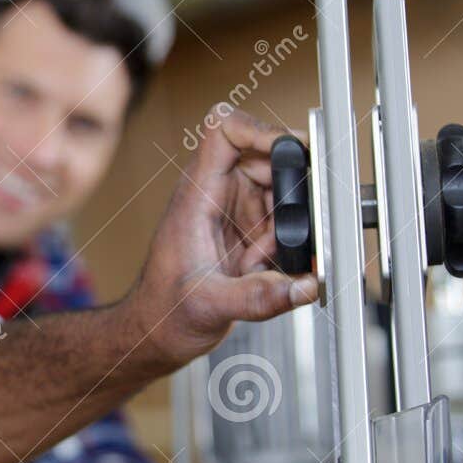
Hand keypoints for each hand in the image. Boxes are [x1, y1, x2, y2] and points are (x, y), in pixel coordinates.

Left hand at [126, 107, 318, 369]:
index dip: (260, 129)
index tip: (293, 150)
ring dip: (290, 226)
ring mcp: (236, 211)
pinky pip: (286, 222)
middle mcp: (217, 195)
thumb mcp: (209, 306)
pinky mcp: (250, 231)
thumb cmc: (163, 311)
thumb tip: (305, 285)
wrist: (157, 332)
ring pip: (284, 192)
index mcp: (197, 196)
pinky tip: (264, 271)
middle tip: (296, 229)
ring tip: (263, 263)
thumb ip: (258, 296)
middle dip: (292, 191)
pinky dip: (288, 246)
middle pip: (269, 158)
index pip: (224, 130)